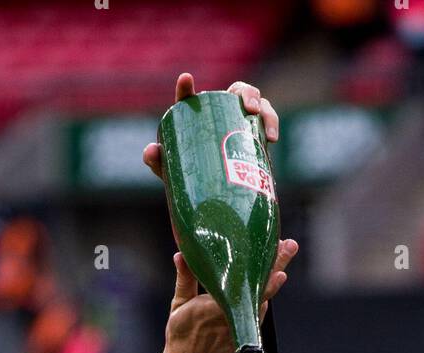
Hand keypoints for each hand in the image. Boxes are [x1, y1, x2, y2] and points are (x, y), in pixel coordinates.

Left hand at [143, 73, 278, 179]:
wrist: (215, 202)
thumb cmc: (191, 181)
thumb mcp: (174, 173)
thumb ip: (159, 161)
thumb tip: (151, 151)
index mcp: (198, 119)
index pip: (191, 99)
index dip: (186, 88)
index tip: (185, 80)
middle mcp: (222, 115)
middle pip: (236, 92)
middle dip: (246, 93)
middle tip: (249, 108)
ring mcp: (242, 126)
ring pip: (259, 104)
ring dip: (265, 108)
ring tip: (262, 121)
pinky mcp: (255, 140)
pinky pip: (267, 126)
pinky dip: (272, 127)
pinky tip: (272, 138)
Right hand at [148, 239, 297, 352]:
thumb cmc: (181, 339)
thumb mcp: (179, 307)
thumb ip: (185, 280)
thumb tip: (181, 254)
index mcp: (219, 308)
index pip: (253, 286)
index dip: (270, 271)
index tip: (283, 251)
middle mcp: (237, 321)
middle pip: (263, 292)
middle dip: (276, 268)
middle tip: (289, 246)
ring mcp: (245, 335)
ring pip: (260, 307)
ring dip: (264, 290)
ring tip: (271, 268)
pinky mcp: (249, 346)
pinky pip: (254, 323)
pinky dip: (254, 310)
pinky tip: (253, 298)